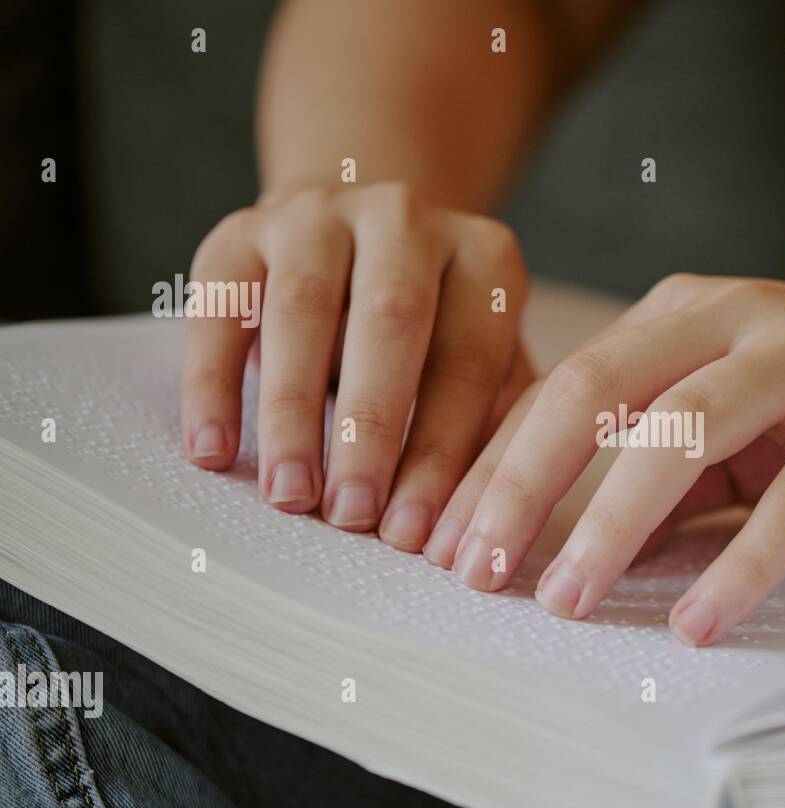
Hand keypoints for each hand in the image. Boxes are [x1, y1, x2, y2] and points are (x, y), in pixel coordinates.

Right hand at [180, 182, 532, 551]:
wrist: (356, 241)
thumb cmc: (432, 332)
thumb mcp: (480, 361)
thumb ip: (489, 422)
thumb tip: (472, 516)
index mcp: (483, 256)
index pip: (469, 360)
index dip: (442, 450)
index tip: (416, 531)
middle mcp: (405, 219)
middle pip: (390, 323)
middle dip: (369, 430)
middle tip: (352, 515)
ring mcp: (319, 215)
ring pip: (302, 312)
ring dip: (293, 415)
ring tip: (289, 495)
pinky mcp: (240, 232)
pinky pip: (218, 309)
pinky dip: (211, 385)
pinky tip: (213, 452)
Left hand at [425, 273, 784, 644]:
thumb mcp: (743, 411)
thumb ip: (664, 462)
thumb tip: (565, 545)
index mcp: (687, 311)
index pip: (564, 383)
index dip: (495, 464)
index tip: (445, 542)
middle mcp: (739, 314)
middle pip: (597, 390)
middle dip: (522, 486)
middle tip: (475, 572)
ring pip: (685, 435)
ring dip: (613, 526)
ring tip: (568, 603)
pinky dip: (742, 563)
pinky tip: (697, 622)